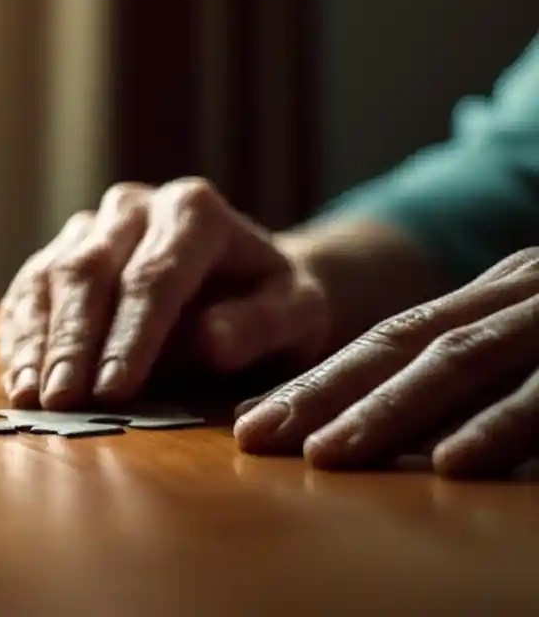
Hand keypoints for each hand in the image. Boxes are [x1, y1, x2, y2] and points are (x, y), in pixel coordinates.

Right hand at [0, 178, 328, 408]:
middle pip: (90, 271)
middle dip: (73, 342)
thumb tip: (210, 339)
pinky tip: (19, 382)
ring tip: (31, 396)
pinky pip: (27, 291)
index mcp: (193, 210)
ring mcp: (89, 226)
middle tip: (63, 399)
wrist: (241, 283)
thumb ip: (261, 325)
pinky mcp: (57, 252)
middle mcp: (133, 206)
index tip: (115, 390)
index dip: (131, 336)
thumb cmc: (270, 303)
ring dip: (37, 342)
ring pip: (49, 277)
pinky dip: (20, 339)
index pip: (155, 275)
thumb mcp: (296, 315)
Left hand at [235, 248, 538, 478]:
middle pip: (402, 343)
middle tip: (252, 435)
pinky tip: (448, 463)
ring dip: (385, 410)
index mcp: (495, 296)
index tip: (248, 422)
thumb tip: (356, 436)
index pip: (388, 340)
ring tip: (320, 454)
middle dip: (321, 393)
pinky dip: (495, 427)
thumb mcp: (530, 353)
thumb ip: (466, 386)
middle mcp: (517, 297)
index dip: (317, 382)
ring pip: (457, 359)